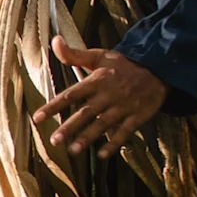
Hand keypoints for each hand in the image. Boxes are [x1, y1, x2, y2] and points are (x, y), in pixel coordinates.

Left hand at [33, 36, 168, 158]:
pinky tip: (102, 155)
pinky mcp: (138, 116)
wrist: (159, 67)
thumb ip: (74, 54)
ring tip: (72, 150)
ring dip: (88, 138)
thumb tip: (54, 41)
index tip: (37, 118)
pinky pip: (124, 132)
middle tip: (54, 141)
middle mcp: (108, 95)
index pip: (71, 94)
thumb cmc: (123, 64)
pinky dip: (114, 143)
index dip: (54, 106)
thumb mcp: (99, 56)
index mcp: (97, 81)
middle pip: (86, 113)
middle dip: (70, 127)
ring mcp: (123, 107)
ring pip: (103, 125)